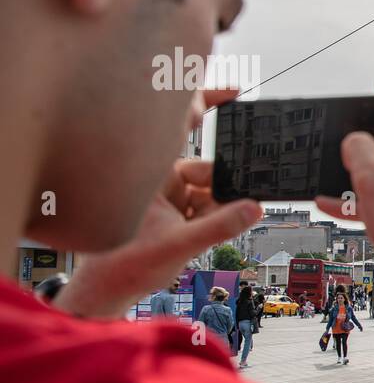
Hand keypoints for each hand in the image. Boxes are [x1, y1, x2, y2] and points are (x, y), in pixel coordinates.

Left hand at [57, 88, 261, 318]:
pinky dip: (220, 216)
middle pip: (206, 167)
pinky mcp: (178, 212)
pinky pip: (208, 205)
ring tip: (224, 226)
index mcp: (150, 174)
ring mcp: (170, 196)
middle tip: (249, 196)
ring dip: (224, 206)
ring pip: (210, 189)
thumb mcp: (178, 246)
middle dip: (229, 183)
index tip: (234, 93)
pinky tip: (223, 228)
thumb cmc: (124, 264)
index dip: (206, 104)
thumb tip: (255, 208)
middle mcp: (159, 180)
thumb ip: (220, 227)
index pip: (179, 129)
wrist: (109, 290)